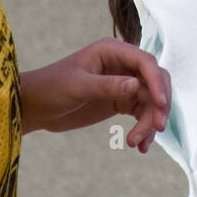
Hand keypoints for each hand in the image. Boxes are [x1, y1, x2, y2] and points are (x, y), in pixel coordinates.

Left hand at [20, 38, 171, 151]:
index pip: (145, 63)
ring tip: (136, 144)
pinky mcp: (120, 101)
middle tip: (157, 128)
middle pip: (154, 82)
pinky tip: (139, 145)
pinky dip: (144, 129)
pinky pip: (141, 113)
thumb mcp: (78, 87)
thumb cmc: (51, 88)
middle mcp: (122, 64)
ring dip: (149, 123)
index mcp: (112, 51)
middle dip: (158, 105)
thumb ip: (108, 85)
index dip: (157, 82)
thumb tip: (137, 85)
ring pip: (150, 101)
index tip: (161, 104)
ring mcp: (123, 83)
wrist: (35, 106)